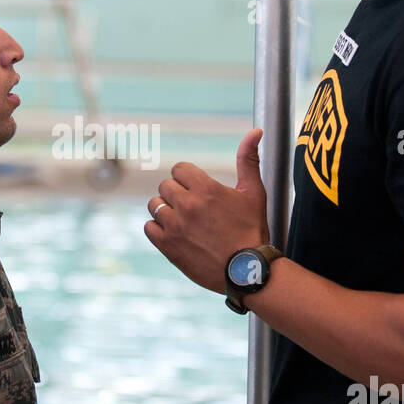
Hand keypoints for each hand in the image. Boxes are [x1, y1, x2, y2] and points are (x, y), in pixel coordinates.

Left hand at [144, 129, 270, 293]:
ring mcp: (174, 226)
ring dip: (165, 208)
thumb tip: (255, 131)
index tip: (197, 189)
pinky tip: (174, 232)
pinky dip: (157, 227)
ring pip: (154, 204)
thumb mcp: (254, 192)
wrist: (247, 271)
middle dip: (178, 193)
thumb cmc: (252, 230)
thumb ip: (248, 159)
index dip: (188, 177)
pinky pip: (148, 226)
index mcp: (205, 189)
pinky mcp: (167, 246)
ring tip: (182, 219)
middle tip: (194, 207)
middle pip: (166, 185)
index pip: (179, 169)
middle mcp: (186, 205)